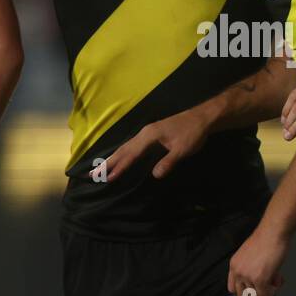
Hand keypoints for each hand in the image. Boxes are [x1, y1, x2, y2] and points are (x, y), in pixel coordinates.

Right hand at [96, 107, 210, 181]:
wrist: (202, 117)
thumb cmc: (193, 133)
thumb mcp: (183, 150)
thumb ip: (168, 162)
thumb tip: (155, 175)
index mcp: (150, 136)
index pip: (131, 154)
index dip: (120, 167)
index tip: (109, 178)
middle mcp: (145, 133)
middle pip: (123, 149)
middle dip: (109, 162)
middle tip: (93, 174)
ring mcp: (147, 132)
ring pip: (126, 146)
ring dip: (114, 158)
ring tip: (101, 168)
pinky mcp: (152, 134)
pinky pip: (132, 145)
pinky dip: (123, 153)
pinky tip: (121, 158)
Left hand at [228, 226, 287, 295]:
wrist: (272, 232)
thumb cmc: (265, 239)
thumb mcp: (248, 254)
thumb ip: (248, 268)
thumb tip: (256, 282)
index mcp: (234, 265)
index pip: (232, 288)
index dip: (243, 292)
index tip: (252, 293)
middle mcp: (238, 272)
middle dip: (256, 295)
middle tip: (266, 289)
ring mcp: (248, 277)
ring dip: (267, 292)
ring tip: (275, 281)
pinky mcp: (260, 279)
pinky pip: (266, 294)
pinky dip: (273, 291)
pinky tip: (277, 281)